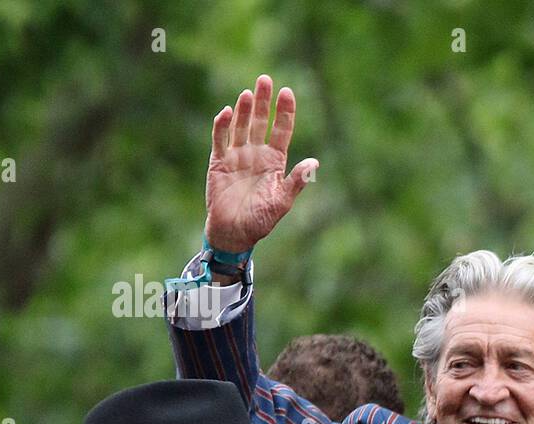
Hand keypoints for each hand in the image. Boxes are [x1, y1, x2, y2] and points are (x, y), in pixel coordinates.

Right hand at [204, 74, 318, 252]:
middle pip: (261, 122)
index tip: (287, 92)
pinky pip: (220, 139)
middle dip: (263, 102)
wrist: (234, 233)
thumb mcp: (282, 201)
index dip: (285, 112)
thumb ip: (296, 181)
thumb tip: (314, 163)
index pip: (282, 131)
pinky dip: (223, 125)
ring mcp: (237, 156)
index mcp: (275, 162)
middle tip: (265, 80)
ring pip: (241, 126)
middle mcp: (256, 154)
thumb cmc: (261, 220)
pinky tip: (228, 112)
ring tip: (248, 93)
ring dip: (244, 110)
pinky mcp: (219, 161)